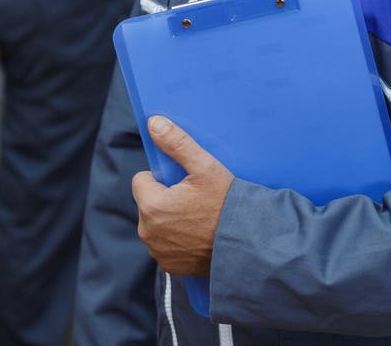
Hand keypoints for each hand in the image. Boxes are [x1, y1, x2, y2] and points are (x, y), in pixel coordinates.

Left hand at [132, 116, 233, 275]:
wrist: (248, 243)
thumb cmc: (226, 203)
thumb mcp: (204, 166)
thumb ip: (176, 143)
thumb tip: (154, 123)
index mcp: (151, 206)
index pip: (141, 180)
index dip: (162, 178)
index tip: (183, 182)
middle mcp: (148, 233)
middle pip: (148, 202)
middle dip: (165, 198)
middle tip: (194, 199)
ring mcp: (159, 252)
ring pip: (157, 223)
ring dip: (170, 219)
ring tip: (199, 217)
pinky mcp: (171, 267)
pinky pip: (166, 244)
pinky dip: (178, 239)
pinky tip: (199, 235)